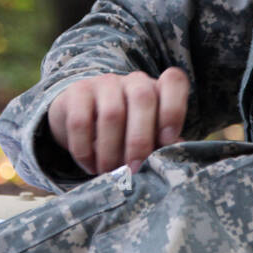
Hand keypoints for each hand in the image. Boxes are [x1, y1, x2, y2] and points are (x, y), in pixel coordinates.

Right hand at [47, 68, 189, 175]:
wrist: (84, 119)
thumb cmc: (126, 133)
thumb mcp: (147, 139)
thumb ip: (161, 147)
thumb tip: (169, 161)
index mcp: (158, 89)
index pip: (174, 81)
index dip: (174, 109)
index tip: (167, 140)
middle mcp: (134, 80)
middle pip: (142, 99)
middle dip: (140, 140)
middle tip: (133, 169)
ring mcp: (105, 82)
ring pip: (111, 113)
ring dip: (110, 151)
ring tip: (110, 172)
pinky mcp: (78, 92)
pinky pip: (80, 122)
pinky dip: (85, 150)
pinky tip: (90, 165)